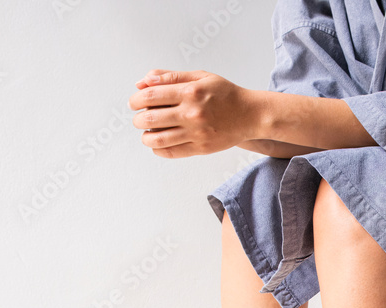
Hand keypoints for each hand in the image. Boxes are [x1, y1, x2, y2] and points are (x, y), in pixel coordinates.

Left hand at [130, 69, 259, 158]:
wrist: (250, 114)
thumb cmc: (224, 94)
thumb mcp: (199, 76)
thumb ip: (170, 77)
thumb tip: (142, 83)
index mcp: (190, 91)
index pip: (150, 96)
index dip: (136, 100)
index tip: (134, 103)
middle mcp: (192, 112)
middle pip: (150, 118)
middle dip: (138, 119)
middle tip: (139, 118)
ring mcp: (197, 132)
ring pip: (158, 139)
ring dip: (146, 137)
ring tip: (146, 134)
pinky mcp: (201, 148)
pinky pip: (172, 152)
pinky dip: (158, 150)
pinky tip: (158, 145)